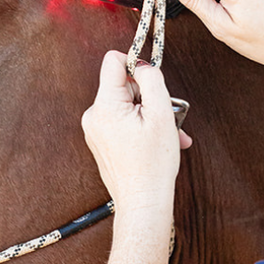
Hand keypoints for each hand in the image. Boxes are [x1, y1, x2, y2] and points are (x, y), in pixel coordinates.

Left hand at [81, 51, 190, 212]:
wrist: (143, 203)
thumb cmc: (152, 165)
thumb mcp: (161, 114)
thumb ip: (152, 80)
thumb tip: (143, 65)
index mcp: (105, 106)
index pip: (113, 61)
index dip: (137, 64)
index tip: (153, 79)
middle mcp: (94, 116)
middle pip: (123, 85)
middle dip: (149, 97)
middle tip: (169, 116)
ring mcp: (96, 130)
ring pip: (127, 106)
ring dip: (150, 115)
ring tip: (168, 134)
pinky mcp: (101, 142)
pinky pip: (123, 123)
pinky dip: (142, 128)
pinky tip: (158, 142)